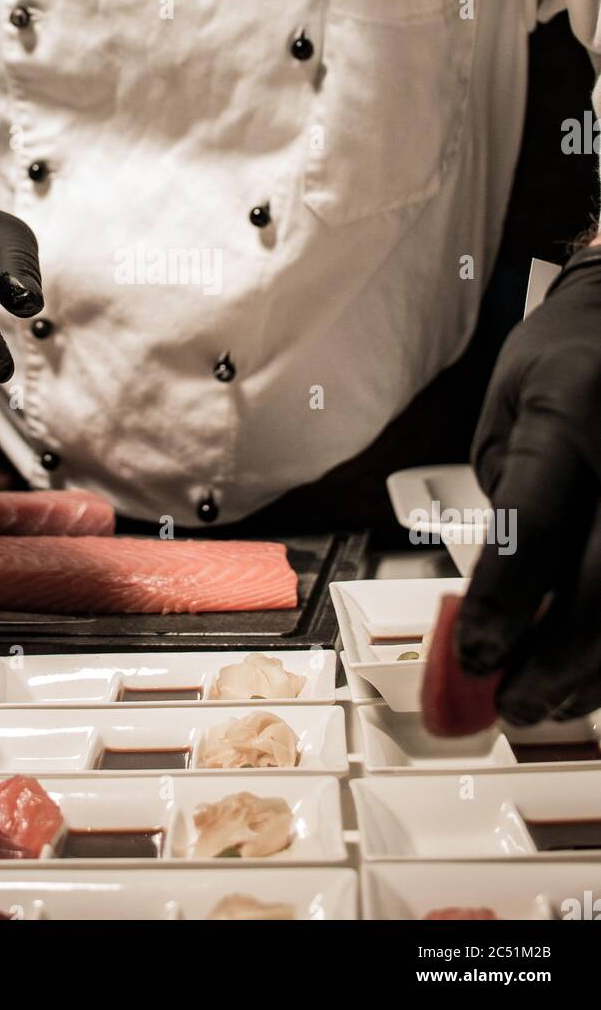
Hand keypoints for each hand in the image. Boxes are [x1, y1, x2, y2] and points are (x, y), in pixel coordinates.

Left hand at [457, 250, 600, 723]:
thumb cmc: (565, 361)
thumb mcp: (511, 412)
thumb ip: (509, 504)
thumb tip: (502, 611)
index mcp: (573, 407)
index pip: (535, 523)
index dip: (502, 603)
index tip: (474, 657)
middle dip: (558, 659)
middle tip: (514, 701)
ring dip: (599, 668)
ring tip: (552, 698)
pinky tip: (598, 669)